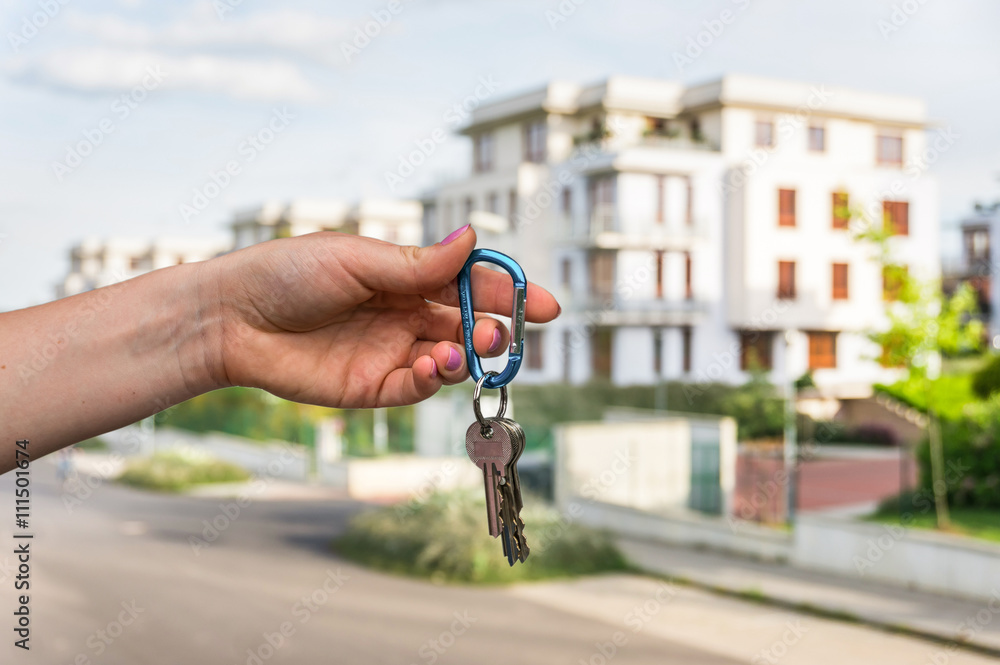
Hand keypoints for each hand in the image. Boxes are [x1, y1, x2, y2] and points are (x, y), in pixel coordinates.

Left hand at [209, 225, 559, 407]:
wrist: (233, 317)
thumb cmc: (287, 273)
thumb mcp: (356, 259)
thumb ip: (416, 262)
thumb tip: (471, 238)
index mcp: (405, 276)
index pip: (469, 283)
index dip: (507, 293)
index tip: (545, 305)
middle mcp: (404, 314)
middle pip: (467, 325)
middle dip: (492, 330)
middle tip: (499, 333)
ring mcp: (391, 352)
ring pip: (449, 359)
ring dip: (466, 356)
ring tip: (461, 350)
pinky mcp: (372, 387)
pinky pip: (416, 387)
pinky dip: (434, 380)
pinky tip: (433, 367)